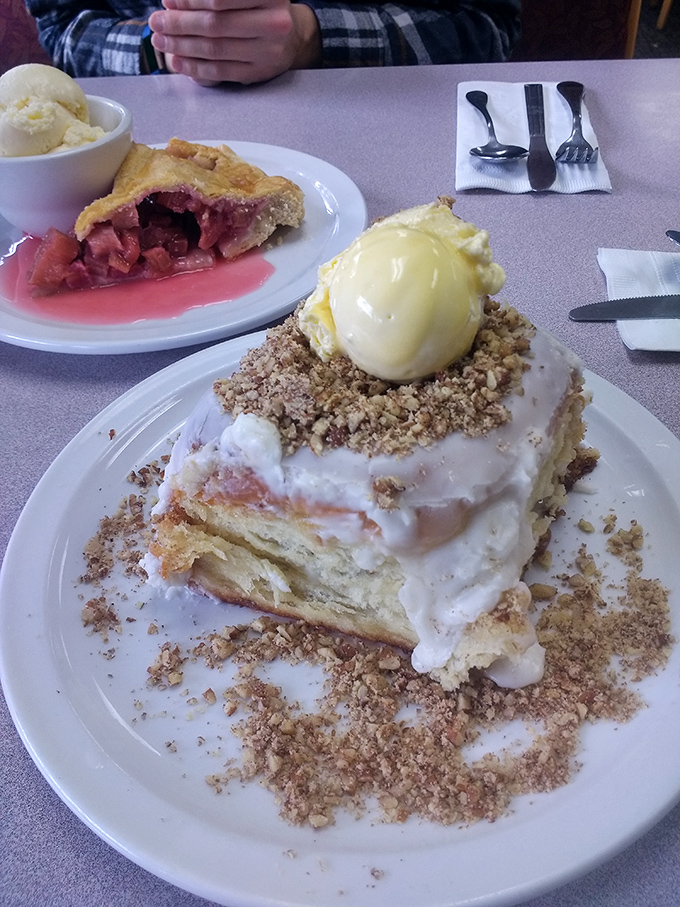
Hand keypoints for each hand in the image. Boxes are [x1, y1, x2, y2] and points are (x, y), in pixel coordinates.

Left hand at [149, 0, 321, 84]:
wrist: (291, 35)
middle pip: (215, 24)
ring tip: (161, 41)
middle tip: (157, 22)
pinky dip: (195, 67)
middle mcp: (273, 22)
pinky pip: (221, 71)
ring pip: (215, 49)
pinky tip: (177, 61)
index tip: (168, 1)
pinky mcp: (259, 72)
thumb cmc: (259, 8)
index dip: (189, 0)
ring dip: (182, 46)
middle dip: (179, 23)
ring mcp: (268, 51)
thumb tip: (173, 3)